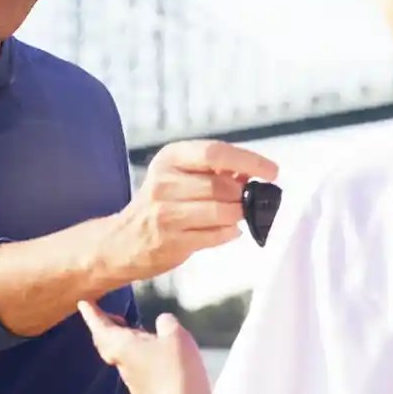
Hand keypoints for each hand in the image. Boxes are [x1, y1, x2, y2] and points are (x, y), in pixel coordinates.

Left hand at [78, 300, 210, 393]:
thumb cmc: (175, 368)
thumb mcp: (176, 334)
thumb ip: (166, 323)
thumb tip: (163, 321)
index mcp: (123, 345)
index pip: (100, 326)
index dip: (91, 313)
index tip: (83, 303)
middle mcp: (122, 362)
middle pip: (105, 341)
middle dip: (104, 326)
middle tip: (107, 314)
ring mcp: (131, 378)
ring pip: (119, 354)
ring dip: (121, 339)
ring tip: (129, 328)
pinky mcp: (143, 389)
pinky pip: (134, 365)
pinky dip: (136, 353)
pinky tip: (150, 351)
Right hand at [107, 140, 277, 281]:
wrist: (121, 241)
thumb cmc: (159, 204)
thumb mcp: (178, 176)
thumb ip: (214, 171)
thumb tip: (252, 172)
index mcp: (169, 158)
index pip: (215, 152)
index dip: (249, 161)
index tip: (271, 172)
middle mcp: (164, 183)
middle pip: (223, 186)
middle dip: (243, 194)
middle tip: (249, 199)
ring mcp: (165, 213)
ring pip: (223, 212)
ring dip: (238, 215)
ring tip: (237, 215)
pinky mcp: (172, 241)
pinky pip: (216, 235)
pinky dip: (229, 233)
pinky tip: (226, 230)